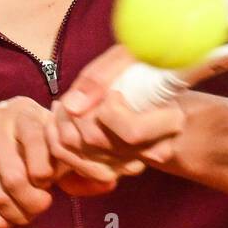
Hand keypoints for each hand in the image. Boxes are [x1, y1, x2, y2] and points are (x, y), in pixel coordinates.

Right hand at [0, 96, 135, 227]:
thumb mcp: (54, 156)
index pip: (43, 151)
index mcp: (25, 110)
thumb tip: (111, 182)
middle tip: (37, 211)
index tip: (48, 186)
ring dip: (14, 215)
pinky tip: (2, 224)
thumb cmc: (28, 157)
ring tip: (22, 218)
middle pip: (17, 179)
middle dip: (32, 204)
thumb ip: (82, 167)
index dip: (48, 179)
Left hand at [47, 45, 187, 185]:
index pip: (132, 133)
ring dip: (62, 127)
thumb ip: (102, 76)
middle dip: (74, 115)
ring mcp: (132, 165)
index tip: (111, 92)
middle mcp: (153, 150)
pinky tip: (59, 121)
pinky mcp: (113, 170)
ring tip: (62, 105)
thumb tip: (73, 105)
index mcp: (169, 122)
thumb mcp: (129, 56)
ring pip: (82, 154)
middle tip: (70, 96)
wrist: (155, 90)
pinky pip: (76, 165)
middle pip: (98, 142)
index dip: (109, 112)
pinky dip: (58, 142)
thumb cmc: (144, 66)